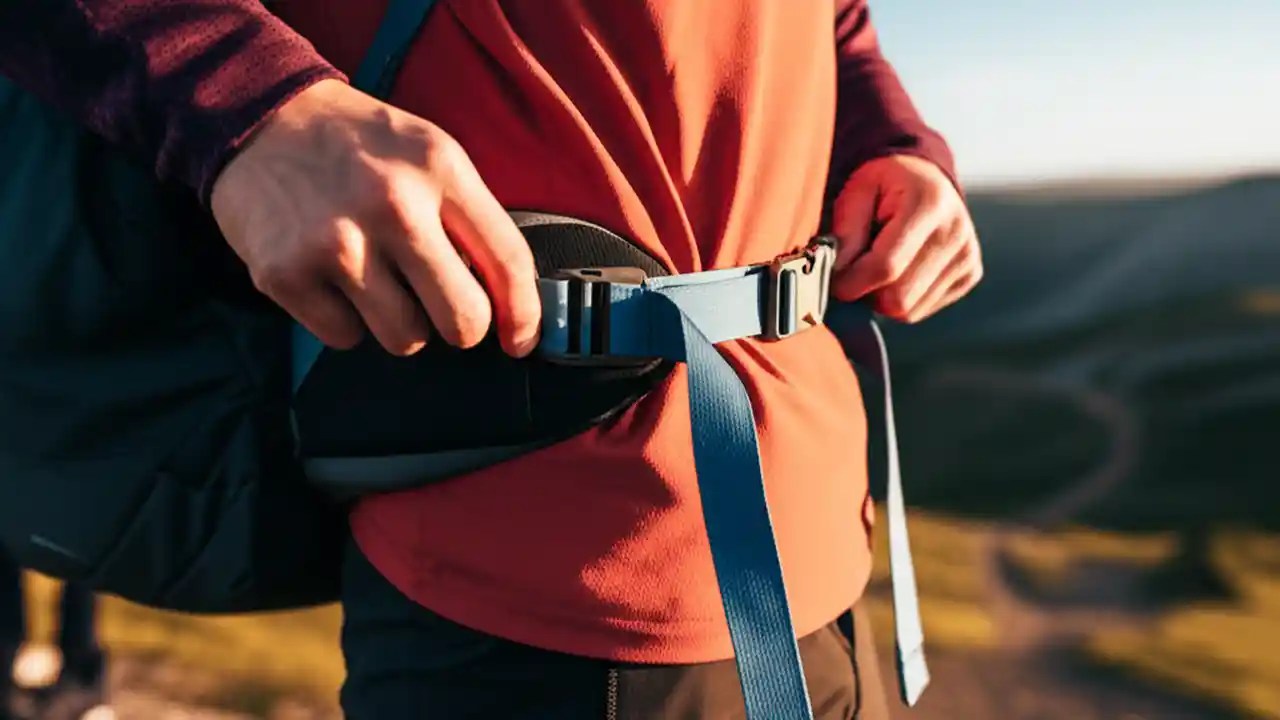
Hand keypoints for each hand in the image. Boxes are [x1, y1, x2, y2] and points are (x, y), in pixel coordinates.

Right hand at [210, 79, 540, 357]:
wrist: (259, 117)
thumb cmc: (361, 145)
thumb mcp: (431, 154)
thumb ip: (473, 218)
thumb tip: (509, 303)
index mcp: (438, 169)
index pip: (507, 260)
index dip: (524, 315)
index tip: (520, 341)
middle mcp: (391, 205)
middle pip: (461, 321)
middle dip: (460, 327)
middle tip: (441, 307)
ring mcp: (334, 243)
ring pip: (404, 339)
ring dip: (400, 323)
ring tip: (379, 278)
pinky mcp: (285, 275)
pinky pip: (345, 338)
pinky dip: (345, 320)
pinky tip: (333, 277)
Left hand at [830, 154, 981, 322]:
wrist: (926, 180)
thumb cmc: (885, 186)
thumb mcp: (858, 189)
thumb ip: (847, 228)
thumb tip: (837, 271)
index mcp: (930, 204)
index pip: (886, 266)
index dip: (851, 282)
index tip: (833, 281)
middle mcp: (956, 233)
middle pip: (899, 297)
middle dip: (866, 292)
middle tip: (854, 271)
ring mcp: (967, 257)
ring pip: (907, 310)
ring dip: (881, 298)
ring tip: (878, 265)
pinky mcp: (970, 276)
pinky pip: (919, 311)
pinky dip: (900, 300)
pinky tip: (899, 271)